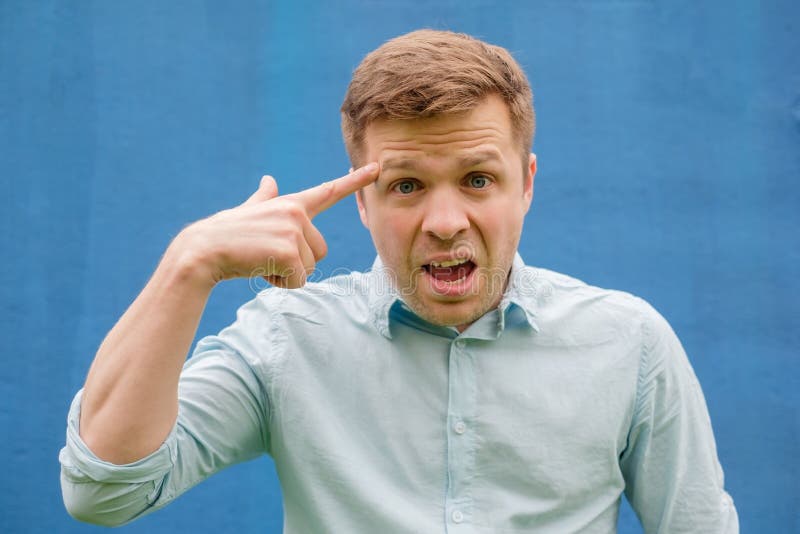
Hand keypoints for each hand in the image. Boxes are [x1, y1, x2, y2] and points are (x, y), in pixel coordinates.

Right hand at [177, 162, 378, 288]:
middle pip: (320, 252)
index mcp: (291, 204)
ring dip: (287, 274)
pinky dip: (280, 283)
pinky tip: (260, 270)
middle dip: (297, 262)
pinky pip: (299, 280)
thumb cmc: (227, 234)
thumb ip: (264, 198)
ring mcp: (292, 230)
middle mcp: (296, 212)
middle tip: (266, 255)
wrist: (202, 250)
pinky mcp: (287, 251)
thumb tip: (269, 180)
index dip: (355, 181)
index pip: (329, 191)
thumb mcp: (250, 211)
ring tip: (260, 260)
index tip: (377, 168)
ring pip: (310, 268)